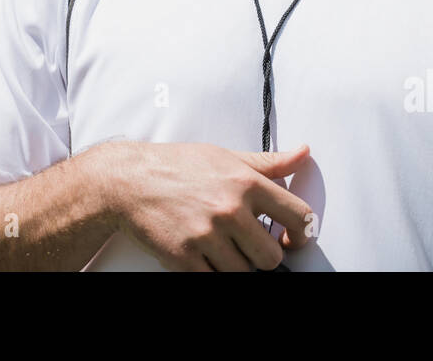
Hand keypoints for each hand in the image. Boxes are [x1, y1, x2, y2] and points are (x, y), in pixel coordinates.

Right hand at [93, 141, 314, 270]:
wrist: (129, 180)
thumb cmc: (177, 166)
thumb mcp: (226, 156)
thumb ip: (268, 162)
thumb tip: (303, 153)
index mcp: (247, 182)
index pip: (298, 216)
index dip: (302, 233)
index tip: (292, 238)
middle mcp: (230, 209)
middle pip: (272, 257)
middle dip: (263, 255)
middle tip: (248, 244)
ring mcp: (207, 235)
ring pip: (243, 272)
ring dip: (235, 264)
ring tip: (220, 246)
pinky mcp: (185, 257)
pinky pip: (214, 280)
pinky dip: (211, 272)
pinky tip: (203, 255)